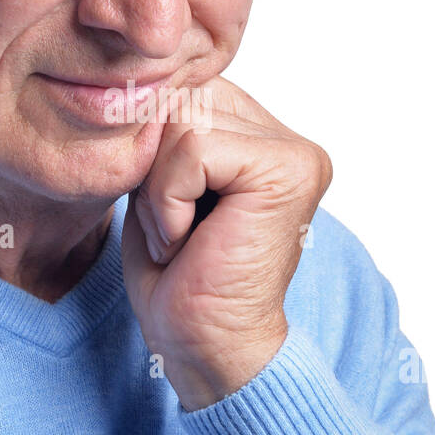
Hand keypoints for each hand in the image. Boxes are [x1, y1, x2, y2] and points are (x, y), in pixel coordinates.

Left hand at [122, 77, 331, 410]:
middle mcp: (288, 140)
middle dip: (154, 170)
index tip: (170, 218)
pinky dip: (169, 202)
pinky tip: (188, 244)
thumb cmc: (179, 282)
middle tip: (175, 233)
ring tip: (182, 239)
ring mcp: (295, 154)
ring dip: (160, 192)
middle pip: (181, 101)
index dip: (151, 155)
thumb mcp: (158, 188)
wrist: (206, 351)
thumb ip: (161, 133)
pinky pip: (193, 150)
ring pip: (182, 122)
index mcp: (260, 138)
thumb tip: (138, 82)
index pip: (182, 95)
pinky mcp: (287, 171)